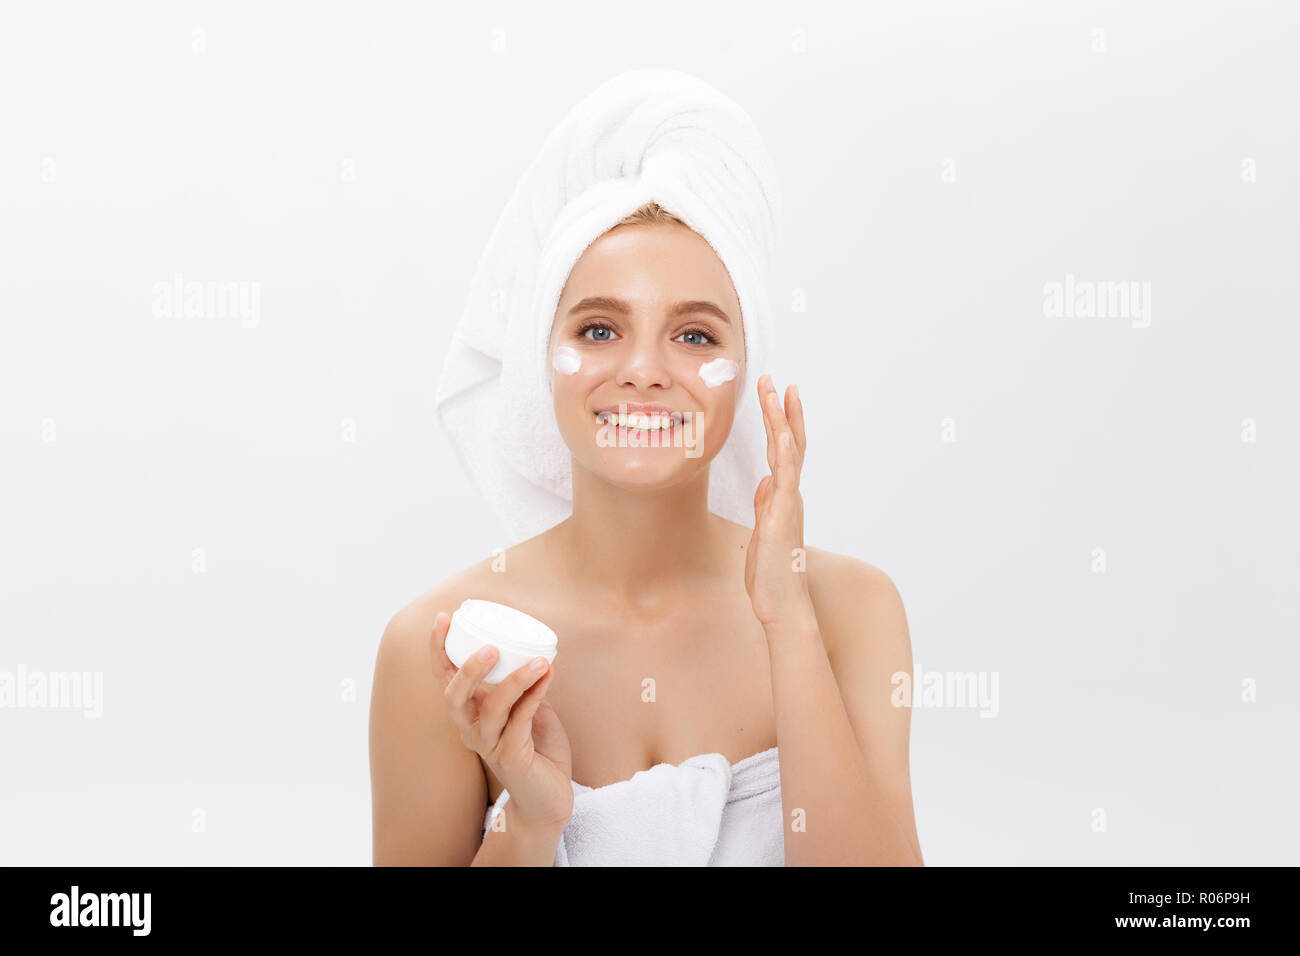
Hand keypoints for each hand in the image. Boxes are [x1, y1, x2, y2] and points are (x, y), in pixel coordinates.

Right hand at [430, 612, 573, 832]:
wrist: (549, 799)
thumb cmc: (537, 751)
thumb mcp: (530, 710)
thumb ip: (526, 687)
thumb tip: (535, 655)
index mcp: (471, 714)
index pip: (446, 678)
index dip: (439, 649)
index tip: (444, 617)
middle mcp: (472, 730)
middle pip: (454, 696)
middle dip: (468, 668)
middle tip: (490, 647)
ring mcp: (490, 746)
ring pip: (492, 708)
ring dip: (516, 679)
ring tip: (538, 660)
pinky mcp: (512, 759)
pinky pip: (522, 720)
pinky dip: (535, 694)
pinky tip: (547, 676)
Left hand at [745, 374, 814, 629]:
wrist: (780, 602)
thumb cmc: (769, 573)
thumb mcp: (762, 531)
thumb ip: (766, 504)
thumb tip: (764, 481)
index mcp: (782, 497)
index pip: (784, 451)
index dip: (781, 421)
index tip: (777, 394)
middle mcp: (789, 494)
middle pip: (791, 442)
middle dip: (783, 410)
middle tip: (776, 380)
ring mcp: (788, 501)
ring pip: (789, 452)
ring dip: (783, 420)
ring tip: (779, 391)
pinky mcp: (783, 513)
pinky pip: (787, 477)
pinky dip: (787, 452)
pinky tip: (784, 431)